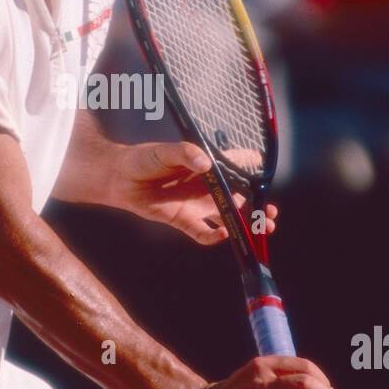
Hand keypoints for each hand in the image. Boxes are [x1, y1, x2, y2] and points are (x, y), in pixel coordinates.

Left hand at [110, 139, 276, 245]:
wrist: (118, 178)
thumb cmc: (142, 159)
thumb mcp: (163, 152)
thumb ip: (184, 154)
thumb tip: (204, 163)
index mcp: (206, 165)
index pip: (236, 165)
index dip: (252, 170)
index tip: (264, 176)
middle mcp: (206, 185)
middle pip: (239, 197)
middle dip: (257, 206)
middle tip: (270, 214)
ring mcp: (196, 204)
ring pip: (228, 216)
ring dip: (245, 224)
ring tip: (263, 228)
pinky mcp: (183, 219)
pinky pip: (203, 232)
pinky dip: (214, 236)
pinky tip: (222, 234)